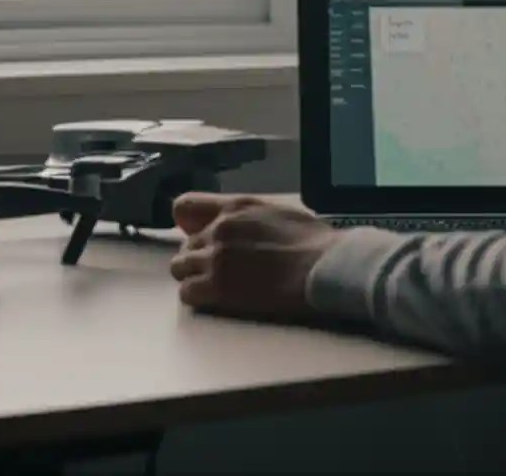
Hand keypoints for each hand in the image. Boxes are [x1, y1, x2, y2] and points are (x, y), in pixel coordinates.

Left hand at [168, 193, 339, 320]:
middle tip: (217, 269)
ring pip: (180, 268)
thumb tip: (238, 223)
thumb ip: (248, 215)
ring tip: (214, 285)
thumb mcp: (278, 211)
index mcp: (236, 207)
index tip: (193, 234)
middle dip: (197, 257)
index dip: (187, 225)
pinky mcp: (218, 288)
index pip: (184, 207)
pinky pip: (187, 293)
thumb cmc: (315, 243)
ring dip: (194, 277)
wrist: (325, 266)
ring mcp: (216, 258)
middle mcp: (220, 228)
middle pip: (185, 245)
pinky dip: (197, 297)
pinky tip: (215, 299)